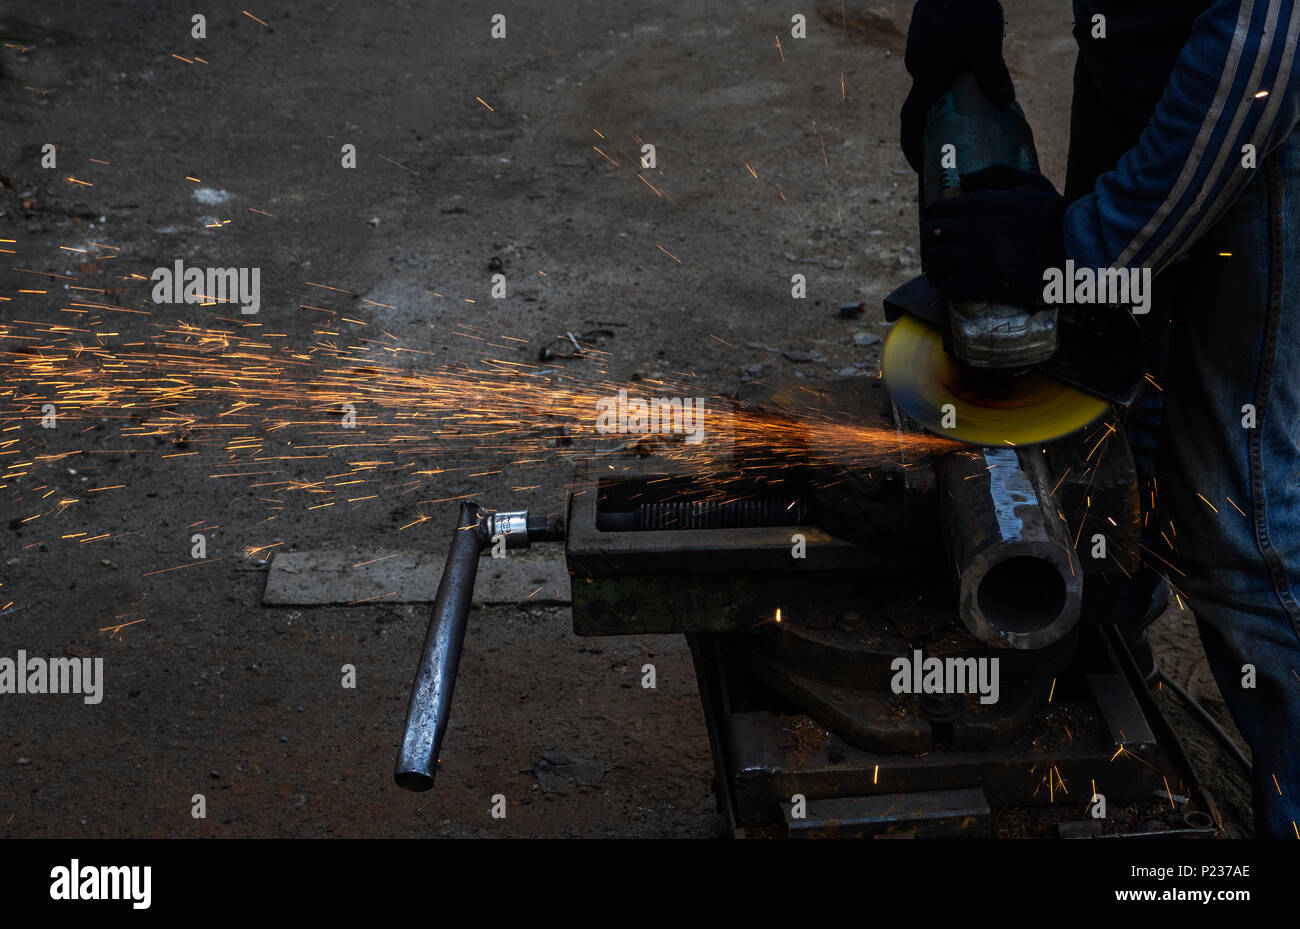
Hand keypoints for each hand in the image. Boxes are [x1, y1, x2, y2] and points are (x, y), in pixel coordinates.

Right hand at [899, 0, 1014, 171]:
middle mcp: (917, 66)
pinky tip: (968, 63)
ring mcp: (918, 51)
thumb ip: (993, 75)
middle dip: (938, 117)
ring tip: (970, 93)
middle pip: (925, 101)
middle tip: (959, 129)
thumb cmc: (968, 10)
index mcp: (926, 76)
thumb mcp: (986, 44)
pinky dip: (947, 71)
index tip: (920, 165)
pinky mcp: (923, 38)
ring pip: (932, 79)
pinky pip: (934, 63)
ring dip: (946, 90)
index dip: (912, 146)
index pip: (912, 120)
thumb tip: (1005, 102)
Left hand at [921, 166, 1066, 308]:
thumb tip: (963, 181)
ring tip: (943, 270)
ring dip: (936, 265)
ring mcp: (973, 258)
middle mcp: (969, 230)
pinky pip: (948, 286)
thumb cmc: (1052, 214)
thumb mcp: (1027, 182)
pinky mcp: (981, 284)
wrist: (1071, 247)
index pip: (936, 211)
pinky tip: (955, 284)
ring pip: (934, 260)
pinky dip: (947, 286)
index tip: (940, 229)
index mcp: (977, 205)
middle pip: (929, 235)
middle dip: (930, 242)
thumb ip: (993, 175)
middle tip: (940, 249)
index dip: (934, 220)